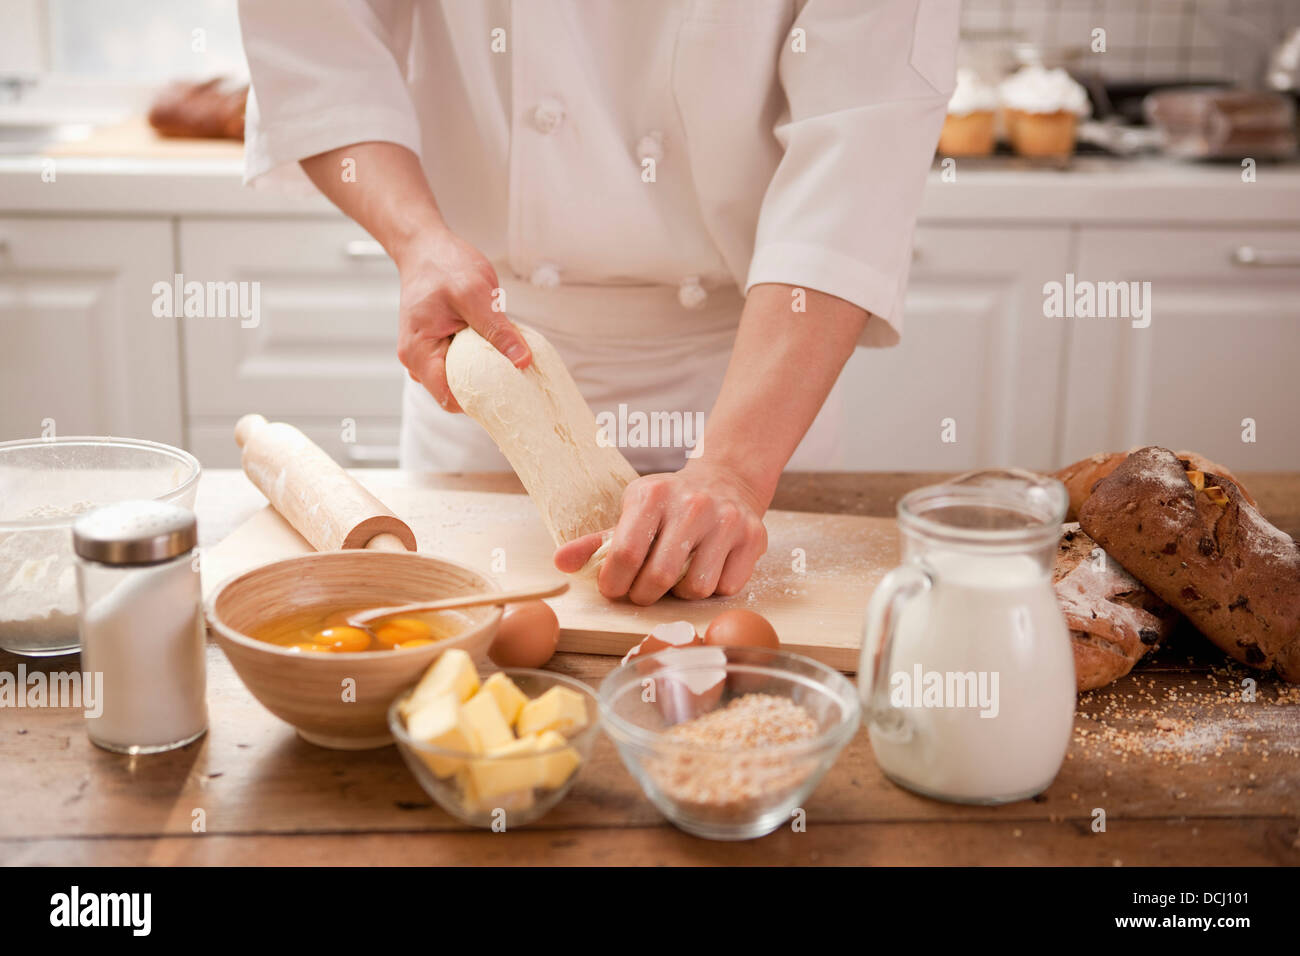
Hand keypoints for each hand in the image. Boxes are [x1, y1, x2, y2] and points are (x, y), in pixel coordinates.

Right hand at [393, 226, 530, 411]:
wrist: (425, 246)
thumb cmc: (444, 265)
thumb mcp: (476, 293)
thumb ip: (497, 330)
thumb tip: (523, 361)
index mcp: (419, 351)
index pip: (449, 397)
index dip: (480, 402)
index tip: (510, 394)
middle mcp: (416, 359)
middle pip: (453, 392)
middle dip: (484, 389)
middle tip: (515, 378)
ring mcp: (425, 354)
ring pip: (457, 380)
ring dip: (482, 374)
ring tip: (506, 361)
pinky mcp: (436, 346)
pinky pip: (458, 364)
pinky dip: (477, 361)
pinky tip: (495, 349)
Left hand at [554, 460, 768, 604]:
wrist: (727, 479)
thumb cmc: (670, 505)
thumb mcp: (632, 512)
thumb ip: (596, 542)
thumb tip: (560, 564)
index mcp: (653, 495)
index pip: (626, 554)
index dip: (615, 583)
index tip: (615, 587)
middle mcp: (693, 504)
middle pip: (660, 577)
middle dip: (645, 594)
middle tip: (644, 589)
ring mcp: (727, 520)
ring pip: (696, 588)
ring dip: (682, 593)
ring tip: (679, 575)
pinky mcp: (753, 536)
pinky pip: (727, 587)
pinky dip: (714, 588)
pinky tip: (708, 568)